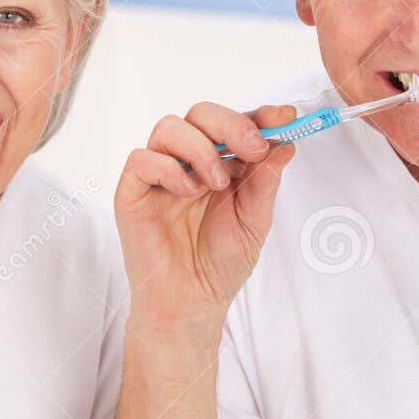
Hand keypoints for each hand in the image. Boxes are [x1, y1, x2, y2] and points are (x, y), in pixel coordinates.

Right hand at [114, 103, 296, 330]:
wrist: (190, 304)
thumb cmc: (218, 266)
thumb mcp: (255, 221)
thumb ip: (265, 182)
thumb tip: (284, 143)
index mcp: (220, 165)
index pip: (235, 126)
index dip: (260, 116)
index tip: (285, 117)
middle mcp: (188, 163)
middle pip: (201, 114)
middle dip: (231, 124)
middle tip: (252, 149)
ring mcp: (159, 175)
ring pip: (169, 127)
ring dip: (201, 148)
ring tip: (217, 183)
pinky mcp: (132, 192)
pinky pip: (142, 159)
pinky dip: (168, 168)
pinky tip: (188, 192)